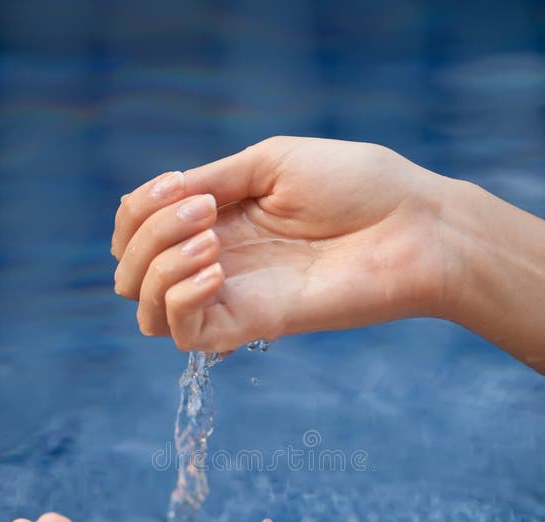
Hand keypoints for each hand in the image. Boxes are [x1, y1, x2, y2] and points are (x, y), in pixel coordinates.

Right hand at [111, 136, 450, 350]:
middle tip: (206, 212)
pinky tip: (216, 269)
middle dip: (147, 235)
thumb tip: (162, 198)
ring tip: (210, 241)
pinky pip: (184, 334)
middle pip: (131, 272)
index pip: (138, 230)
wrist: (413, 228)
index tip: (180, 186)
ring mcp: (231, 298)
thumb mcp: (270, 163)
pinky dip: (181, 298)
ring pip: (146, 311)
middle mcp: (216, 263)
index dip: (138, 210)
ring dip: (158, 267)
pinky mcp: (252, 326)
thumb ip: (212, 182)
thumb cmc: (357, 186)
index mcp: (218, 220)